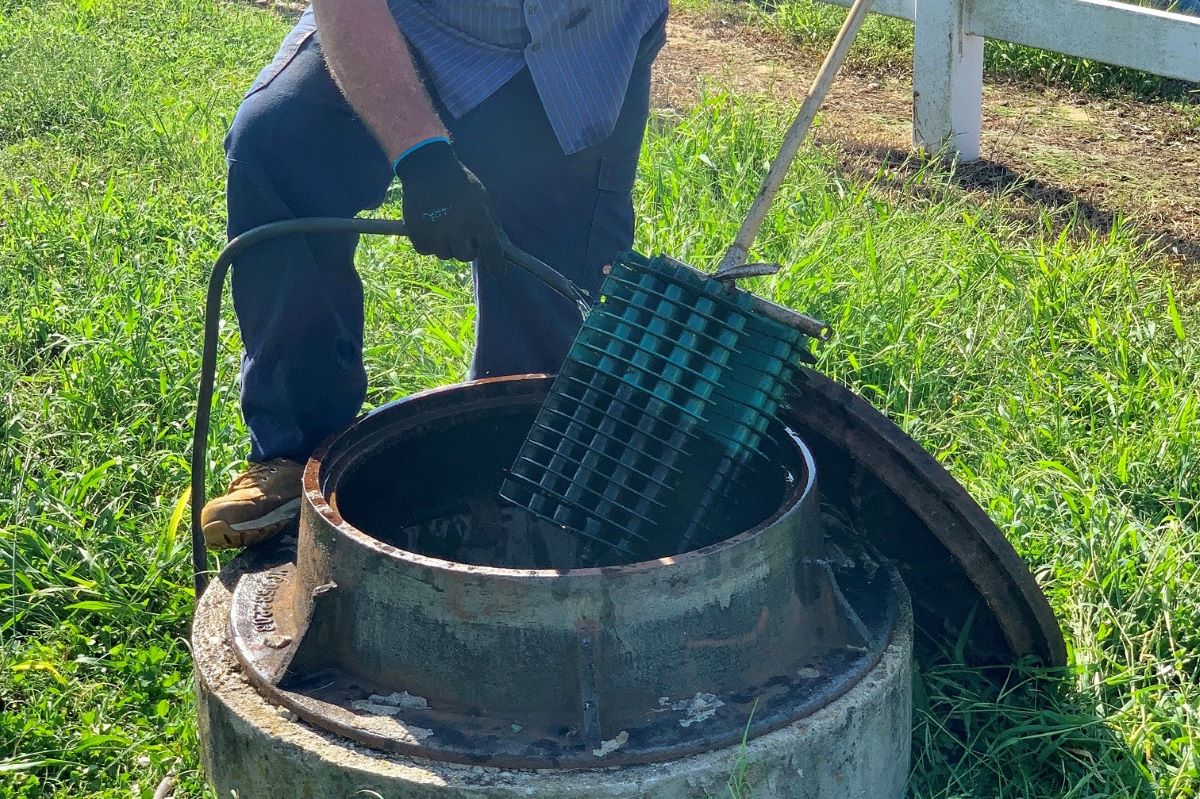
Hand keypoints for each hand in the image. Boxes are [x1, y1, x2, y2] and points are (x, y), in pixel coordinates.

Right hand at [393, 138, 500, 262]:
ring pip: (445, 254)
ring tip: (443, 224)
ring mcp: (436, 234)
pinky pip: (426, 250)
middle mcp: (458, 230)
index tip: (499, 274)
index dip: (497, 265)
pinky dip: (429, 242)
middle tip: (461, 233)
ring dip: (446, 244)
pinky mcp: (417, 235)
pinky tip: (429, 226)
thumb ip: (491, 222)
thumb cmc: (460, 182)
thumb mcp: (482, 198)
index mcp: (478, 220)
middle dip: (466, 248)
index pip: (492, 251)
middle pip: (466, 256)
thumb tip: (501, 245)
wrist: (428, 167)